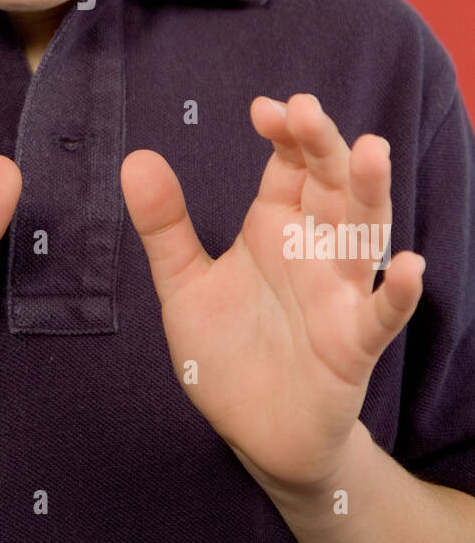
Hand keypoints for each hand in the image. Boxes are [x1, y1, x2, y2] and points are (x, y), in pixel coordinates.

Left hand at [120, 93, 424, 494]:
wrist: (253, 433)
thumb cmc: (227, 350)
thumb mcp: (184, 284)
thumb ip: (164, 226)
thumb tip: (135, 158)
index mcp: (275, 226)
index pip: (290, 164)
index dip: (284, 133)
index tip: (263, 109)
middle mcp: (313, 250)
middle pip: (330, 184)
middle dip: (323, 145)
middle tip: (308, 110)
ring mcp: (339, 295)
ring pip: (362, 234)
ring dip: (370, 194)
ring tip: (373, 151)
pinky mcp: (353, 346)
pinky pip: (379, 315)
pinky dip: (396, 292)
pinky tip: (407, 267)